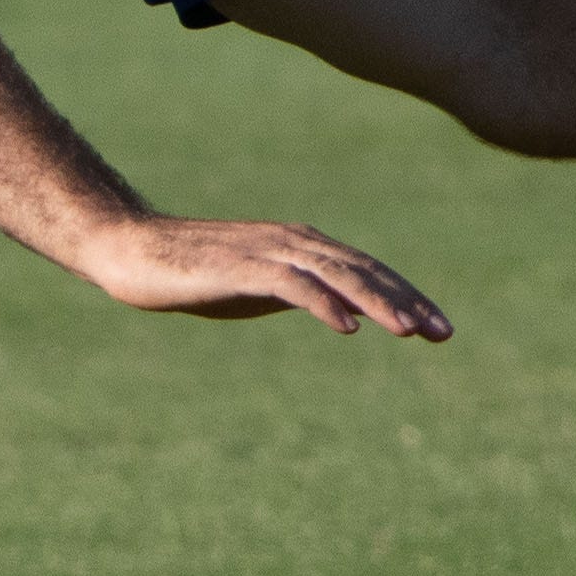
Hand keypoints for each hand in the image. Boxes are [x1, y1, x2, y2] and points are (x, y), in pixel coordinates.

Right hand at [74, 215, 450, 337]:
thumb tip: (339, 311)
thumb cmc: (193, 271)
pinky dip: (324, 304)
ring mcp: (268, 252)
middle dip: (406, 300)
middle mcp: (294, 242)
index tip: (438, 328)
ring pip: (337, 275)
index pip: (367, 271)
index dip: (406, 297)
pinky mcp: (241, 266)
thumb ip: (299, 292)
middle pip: (364, 271)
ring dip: (376, 302)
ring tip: (409, 331)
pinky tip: (348, 327)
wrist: (132, 250)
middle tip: (443, 333)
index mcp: (302, 247)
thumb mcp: (258, 286)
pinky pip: (292, 285)